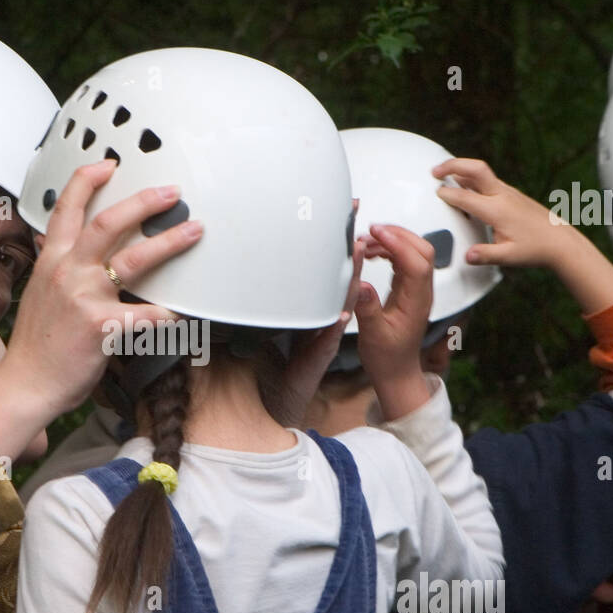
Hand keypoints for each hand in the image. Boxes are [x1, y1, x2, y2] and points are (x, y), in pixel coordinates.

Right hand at [0, 160, 202, 458]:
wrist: (25, 384)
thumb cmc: (36, 346)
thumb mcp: (39, 295)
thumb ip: (58, 271)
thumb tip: (72, 254)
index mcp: (52, 262)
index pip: (66, 209)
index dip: (87, 181)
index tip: (109, 165)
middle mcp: (67, 272)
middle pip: (107, 222)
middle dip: (143, 202)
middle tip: (170, 192)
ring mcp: (84, 298)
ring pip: (134, 260)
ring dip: (169, 242)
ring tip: (193, 230)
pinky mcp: (102, 327)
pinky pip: (147, 314)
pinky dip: (170, 314)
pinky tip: (187, 313)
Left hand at [274, 232, 367, 424]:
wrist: (283, 395)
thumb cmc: (283, 360)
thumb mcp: (276, 320)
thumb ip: (273, 298)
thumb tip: (254, 271)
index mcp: (318, 307)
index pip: (331, 271)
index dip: (338, 245)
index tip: (343, 217)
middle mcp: (327, 317)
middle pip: (344, 279)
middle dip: (352, 251)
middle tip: (355, 224)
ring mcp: (327, 335)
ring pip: (345, 301)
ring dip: (352, 278)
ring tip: (358, 253)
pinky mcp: (321, 355)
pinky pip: (331, 336)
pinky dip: (337, 324)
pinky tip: (344, 312)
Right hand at [355, 224, 433, 418]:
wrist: (397, 373)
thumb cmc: (387, 358)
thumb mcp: (373, 335)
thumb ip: (367, 308)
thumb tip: (360, 283)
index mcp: (417, 302)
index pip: (416, 262)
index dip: (398, 243)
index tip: (376, 233)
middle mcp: (422, 292)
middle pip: (422, 250)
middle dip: (398, 234)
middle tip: (371, 231)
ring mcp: (417, 290)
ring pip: (414, 253)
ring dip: (393, 241)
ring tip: (366, 243)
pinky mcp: (408, 290)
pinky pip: (405, 262)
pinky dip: (390, 251)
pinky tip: (371, 254)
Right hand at [434, 158, 612, 313]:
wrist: (561, 241)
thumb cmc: (536, 249)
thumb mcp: (509, 257)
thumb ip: (485, 256)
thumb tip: (467, 256)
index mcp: (498, 210)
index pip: (465, 197)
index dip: (447, 194)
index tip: (435, 194)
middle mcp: (503, 196)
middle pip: (475, 169)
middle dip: (452, 165)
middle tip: (434, 171)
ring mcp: (509, 192)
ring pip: (481, 172)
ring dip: (461, 168)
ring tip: (443, 173)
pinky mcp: (512, 194)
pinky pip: (487, 179)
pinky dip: (471, 177)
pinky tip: (465, 185)